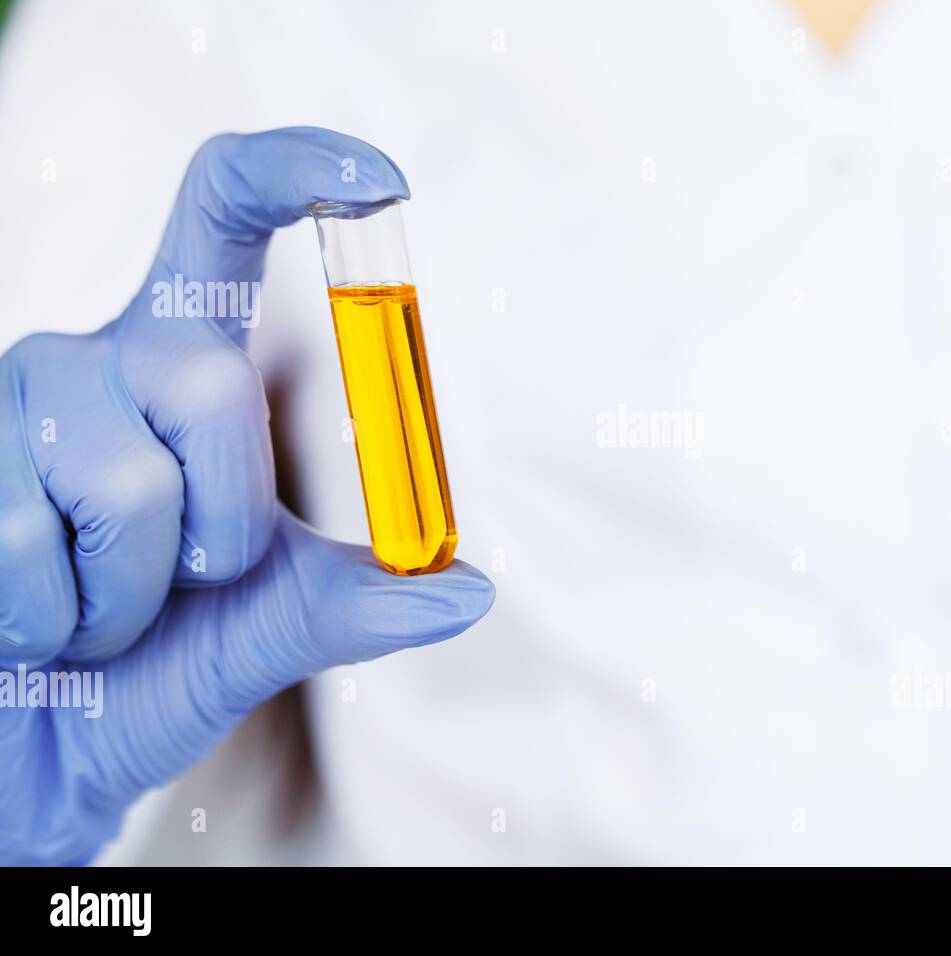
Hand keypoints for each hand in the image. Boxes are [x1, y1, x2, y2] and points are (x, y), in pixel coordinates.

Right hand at [0, 128, 493, 864]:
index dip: (298, 171)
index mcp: (188, 360)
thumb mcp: (274, 627)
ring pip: (119, 478)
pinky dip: (49, 623)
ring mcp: (8, 399)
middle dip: (222, 522)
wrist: (40, 745)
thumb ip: (360, 603)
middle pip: (209, 380)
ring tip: (95, 616)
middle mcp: (99, 355)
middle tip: (187, 583)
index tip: (385, 181)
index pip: (225, 212)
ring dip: (128, 595)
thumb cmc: (157, 668)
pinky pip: (19, 544)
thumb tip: (471, 588)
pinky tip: (26, 626)